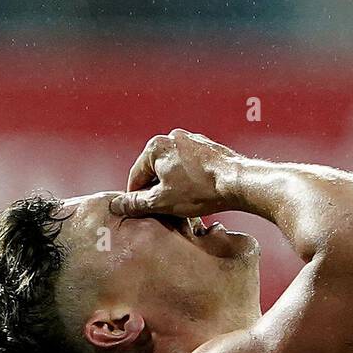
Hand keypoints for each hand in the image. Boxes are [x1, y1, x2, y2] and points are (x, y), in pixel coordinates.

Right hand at [108, 130, 241, 219]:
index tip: (138, 215)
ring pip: (173, 169)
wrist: (237, 181)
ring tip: (182, 207)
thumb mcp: (162, 202)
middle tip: (162, 214)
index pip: (136, 176)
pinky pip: (190, 167)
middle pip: (155, 171)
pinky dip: (189, 181)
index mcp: (155, 147)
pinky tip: (197, 196)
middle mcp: (172, 137)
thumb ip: (137, 203)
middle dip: (157, 192)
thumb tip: (115, 206)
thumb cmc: (199, 191)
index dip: (135, 199)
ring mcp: (191, 140)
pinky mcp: (207, 147)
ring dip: (173, 187)